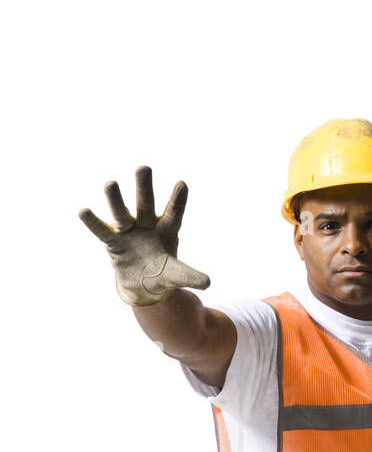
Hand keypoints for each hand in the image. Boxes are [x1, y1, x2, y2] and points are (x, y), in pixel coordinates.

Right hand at [78, 166, 210, 306]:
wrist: (143, 284)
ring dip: (116, 199)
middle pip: (146, 204)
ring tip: (110, 183)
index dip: (177, 201)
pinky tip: (83, 211)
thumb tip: (208, 283)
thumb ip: (190, 276)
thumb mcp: (177, 275)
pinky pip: (101, 231)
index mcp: (166, 230)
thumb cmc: (163, 273)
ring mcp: (128, 231)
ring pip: (121, 212)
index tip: (182, 184)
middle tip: (144, 168)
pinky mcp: (113, 242)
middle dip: (144, 188)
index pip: (173, 214)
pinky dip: (92, 222)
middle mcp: (146, 225)